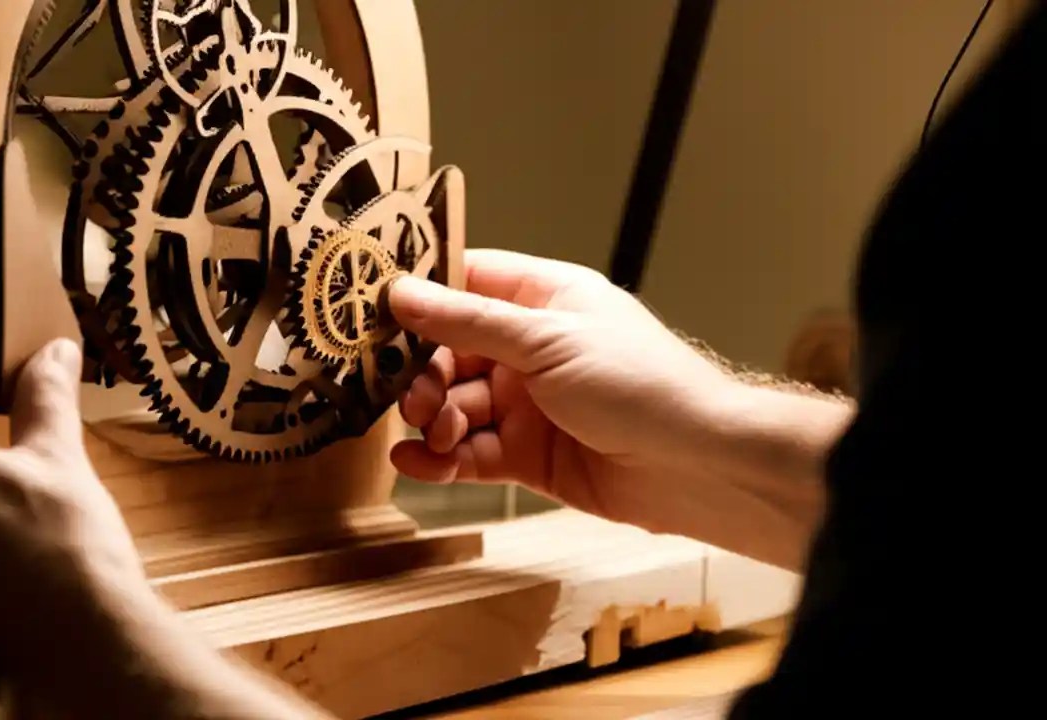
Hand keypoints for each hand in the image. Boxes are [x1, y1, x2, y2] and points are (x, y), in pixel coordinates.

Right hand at [387, 250, 841, 566]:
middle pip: (451, 350)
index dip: (422, 295)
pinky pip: (469, 453)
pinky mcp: (528, 456)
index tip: (374, 312)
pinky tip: (417, 461)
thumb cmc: (640, 384)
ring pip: (456, 405)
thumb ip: (470, 321)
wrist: (696, 467)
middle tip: (410, 394)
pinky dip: (440, 458)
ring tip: (430, 429)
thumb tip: (402, 292)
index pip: (468, 283)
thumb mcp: (547, 340)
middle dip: (424, 371)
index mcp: (545, 300)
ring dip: (433, 417)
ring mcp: (529, 404)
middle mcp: (533, 349)